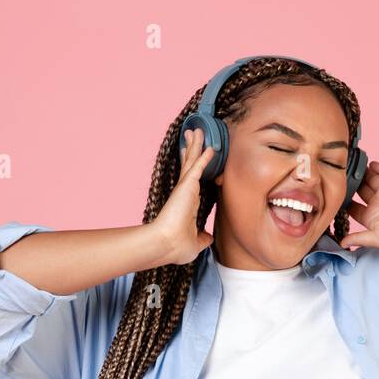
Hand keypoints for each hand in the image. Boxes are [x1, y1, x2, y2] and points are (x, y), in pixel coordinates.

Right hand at [151, 127, 216, 265]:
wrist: (167, 245)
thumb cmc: (176, 247)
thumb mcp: (195, 243)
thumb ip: (203, 238)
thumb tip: (209, 238)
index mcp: (187, 205)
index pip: (191, 181)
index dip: (194, 168)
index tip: (194, 158)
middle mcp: (185, 194)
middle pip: (190, 166)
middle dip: (192, 150)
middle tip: (194, 135)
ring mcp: (185, 189)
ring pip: (193, 162)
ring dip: (196, 146)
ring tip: (199, 130)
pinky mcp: (187, 187)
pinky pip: (199, 168)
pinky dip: (205, 157)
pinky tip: (212, 147)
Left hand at [338, 161, 378, 254]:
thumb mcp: (377, 239)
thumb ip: (359, 238)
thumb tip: (341, 244)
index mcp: (371, 217)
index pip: (353, 207)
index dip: (344, 200)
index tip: (333, 194)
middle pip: (361, 190)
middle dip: (351, 183)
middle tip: (339, 173)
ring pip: (372, 179)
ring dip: (362, 173)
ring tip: (351, 164)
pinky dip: (377, 167)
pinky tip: (368, 163)